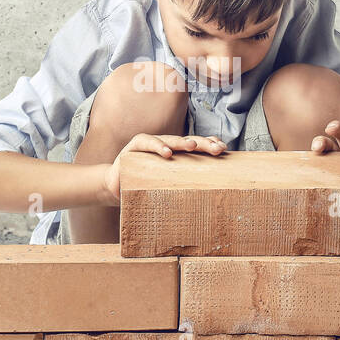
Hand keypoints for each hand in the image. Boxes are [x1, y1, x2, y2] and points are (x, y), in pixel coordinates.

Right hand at [99, 133, 226, 204]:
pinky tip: (167, 153)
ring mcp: (151, 144)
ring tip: (193, 146)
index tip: (224, 150)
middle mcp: (166, 146)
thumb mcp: (166, 187)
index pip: (196, 146)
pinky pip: (147, 143)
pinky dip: (157, 147)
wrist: (116, 187)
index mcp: (176, 155)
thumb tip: (211, 199)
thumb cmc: (144, 187)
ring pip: (170, 140)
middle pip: (188, 141)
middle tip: (217, 149)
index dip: (209, 145)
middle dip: (204, 144)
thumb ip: (182, 186)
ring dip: (182, 143)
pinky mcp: (135, 146)